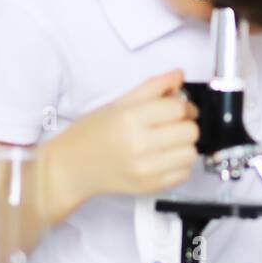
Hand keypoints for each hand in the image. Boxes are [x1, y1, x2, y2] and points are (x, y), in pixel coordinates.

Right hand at [44, 68, 200, 210]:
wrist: (70, 168)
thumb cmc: (92, 133)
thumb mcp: (118, 103)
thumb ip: (152, 87)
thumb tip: (179, 74)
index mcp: (130, 118)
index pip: (178, 108)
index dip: (183, 105)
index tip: (178, 107)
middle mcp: (138, 145)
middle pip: (190, 131)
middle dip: (186, 125)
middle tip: (173, 125)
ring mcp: (145, 169)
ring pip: (191, 154)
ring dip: (185, 146)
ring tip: (168, 143)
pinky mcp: (149, 187)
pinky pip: (184, 175)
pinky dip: (179, 166)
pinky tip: (163, 159)